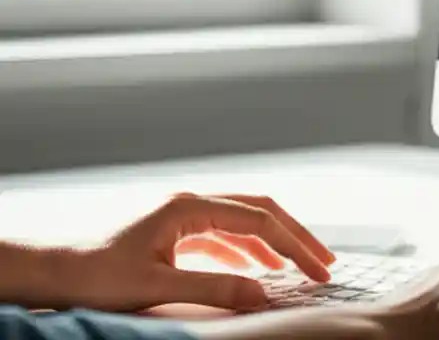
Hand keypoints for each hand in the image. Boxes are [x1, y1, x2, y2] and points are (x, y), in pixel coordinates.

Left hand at [71, 193, 334, 311]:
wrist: (54, 273)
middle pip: (260, 211)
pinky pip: (224, 236)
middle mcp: (191, 204)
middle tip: (326, 262)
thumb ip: (214, 289)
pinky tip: (259, 270)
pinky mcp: (175, 232)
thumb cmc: (97, 276)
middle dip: (296, 236)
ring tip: (302, 266)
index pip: (259, 221)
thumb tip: (264, 293)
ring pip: (244, 222)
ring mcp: (183, 216)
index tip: (319, 272)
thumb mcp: (158, 287)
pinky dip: (249, 251)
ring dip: (275, 243)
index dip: (295, 246)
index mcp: (190, 208)